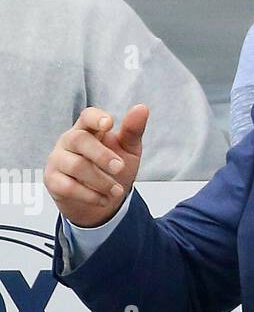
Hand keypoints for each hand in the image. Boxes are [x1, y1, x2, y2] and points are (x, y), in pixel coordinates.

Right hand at [45, 105, 147, 228]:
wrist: (100, 203)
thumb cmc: (113, 171)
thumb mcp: (128, 151)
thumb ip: (132, 131)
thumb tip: (142, 108)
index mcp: (88, 129)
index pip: (87, 116)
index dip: (96, 118)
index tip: (109, 123)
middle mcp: (68, 141)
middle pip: (79, 140)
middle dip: (102, 155)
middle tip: (120, 168)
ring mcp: (58, 160)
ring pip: (75, 165)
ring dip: (101, 180)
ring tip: (117, 190)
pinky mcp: (52, 181)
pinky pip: (68, 187)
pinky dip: (90, 195)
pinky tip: (104, 199)